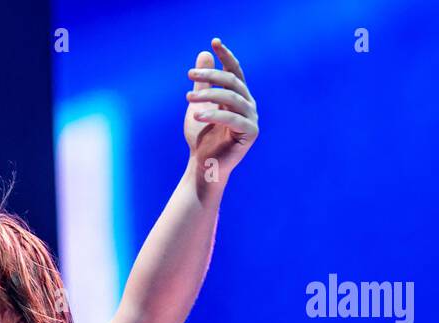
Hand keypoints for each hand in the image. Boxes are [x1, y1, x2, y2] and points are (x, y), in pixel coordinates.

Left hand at [184, 38, 258, 174]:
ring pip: (232, 98)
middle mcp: (248, 104)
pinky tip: (197, 115)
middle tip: (189, 75)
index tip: (214, 41)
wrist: (203, 165)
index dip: (226, 56)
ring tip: (187, 99)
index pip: (234, 71)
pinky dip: (214, 115)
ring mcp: (251, 118)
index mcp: (238, 96)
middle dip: (211, 76)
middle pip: (232, 82)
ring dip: (208, 96)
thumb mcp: (198, 105)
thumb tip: (204, 54)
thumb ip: (202, 83)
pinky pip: (233, 119)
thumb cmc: (201, 137)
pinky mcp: (250, 133)